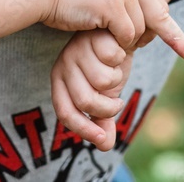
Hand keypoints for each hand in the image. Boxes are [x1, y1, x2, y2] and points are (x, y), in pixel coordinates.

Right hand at [42, 0, 183, 60]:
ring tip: (107, 37)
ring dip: (127, 40)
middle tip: (141, 51)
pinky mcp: (113, 6)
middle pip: (158, 17)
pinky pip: (127, 35)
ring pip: (141, 29)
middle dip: (156, 38)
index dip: (169, 30)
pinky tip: (102, 38)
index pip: (160, 5)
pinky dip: (117, 43)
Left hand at [50, 29, 131, 149]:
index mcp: (61, 82)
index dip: (83, 130)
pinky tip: (120, 50)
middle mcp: (64, 66)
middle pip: (86, 101)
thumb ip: (103, 120)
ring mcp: (77, 50)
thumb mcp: (105, 96)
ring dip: (117, 79)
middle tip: (118, 101)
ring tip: (116, 69)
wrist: (118, 36)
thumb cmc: (108, 68)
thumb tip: (105, 147)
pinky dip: (121, 58)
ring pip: (102, 81)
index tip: (103, 140)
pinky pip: (112, 58)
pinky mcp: (92, 36)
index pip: (65, 113)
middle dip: (109, 107)